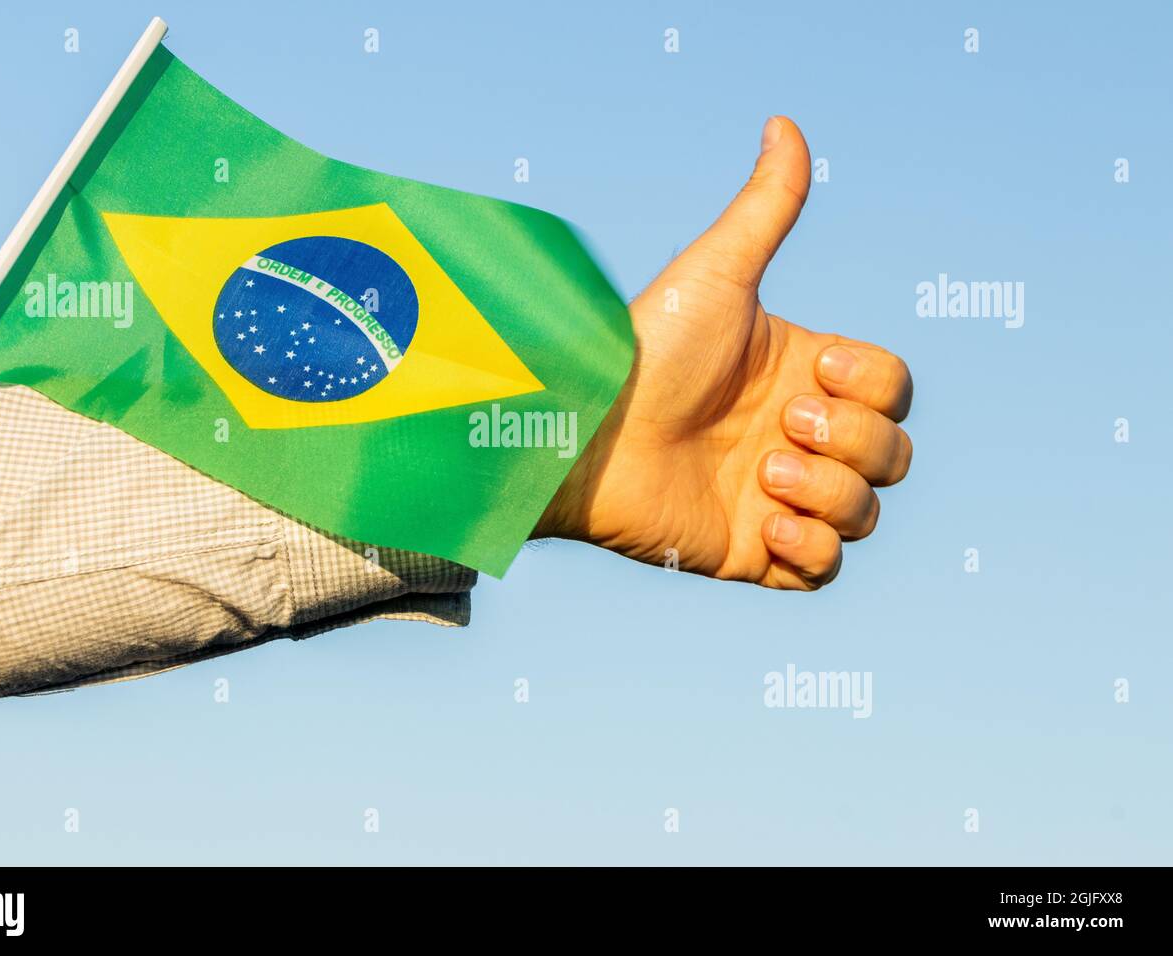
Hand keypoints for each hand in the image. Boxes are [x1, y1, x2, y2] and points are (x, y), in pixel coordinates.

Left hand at [536, 116, 912, 588]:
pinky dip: (811, 552)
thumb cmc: (645, 349)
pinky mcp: (751, 553)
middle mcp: (797, 437)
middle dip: (854, 440)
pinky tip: (763, 525)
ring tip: (764, 475)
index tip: (809, 370)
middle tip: (777, 426)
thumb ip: (764, 208)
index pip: (892, 388)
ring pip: (867, 515)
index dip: (871, 386)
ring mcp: (777, 498)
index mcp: (801, 376)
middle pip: (894, 453)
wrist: (587, 431)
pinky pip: (823, 573)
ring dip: (830, 493)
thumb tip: (784, 122)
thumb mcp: (716, 274)